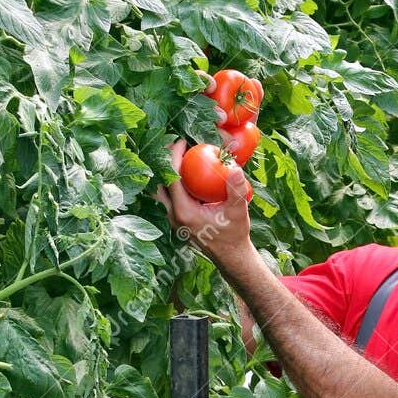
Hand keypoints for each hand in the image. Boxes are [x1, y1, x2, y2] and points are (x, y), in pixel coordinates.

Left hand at [155, 140, 253, 266]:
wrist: (231, 256)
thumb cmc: (234, 234)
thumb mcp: (238, 211)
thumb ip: (235, 189)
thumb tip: (235, 168)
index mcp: (184, 212)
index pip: (172, 179)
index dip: (173, 157)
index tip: (182, 141)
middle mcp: (173, 216)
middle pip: (159, 183)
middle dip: (164, 162)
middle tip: (176, 146)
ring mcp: (173, 219)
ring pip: (161, 192)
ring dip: (168, 173)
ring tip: (179, 157)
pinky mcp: (177, 220)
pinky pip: (169, 198)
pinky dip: (173, 183)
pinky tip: (186, 173)